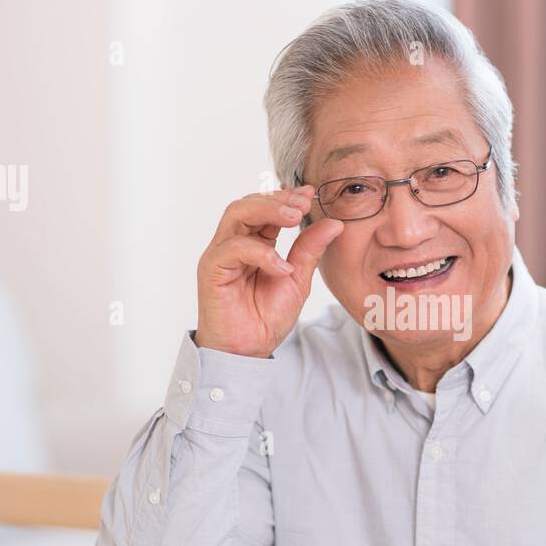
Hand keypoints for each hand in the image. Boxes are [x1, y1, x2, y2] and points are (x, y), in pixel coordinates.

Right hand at [195, 185, 342, 356]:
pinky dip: (261, 252)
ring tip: (295, 219)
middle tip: (303, 205)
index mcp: (253, 243)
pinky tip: (281, 267)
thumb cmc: (266, 318)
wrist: (248, 351)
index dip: (287, 197)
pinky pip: (233, 247)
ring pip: (236, 214)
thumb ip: (310, 250)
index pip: (265, 208)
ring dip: (267, 211)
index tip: (311, 194)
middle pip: (248, 203)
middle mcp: (233, 244)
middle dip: (278, 199)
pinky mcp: (211, 269)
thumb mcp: (297, 280)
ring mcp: (220, 254)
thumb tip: (334, 223)